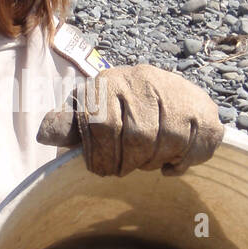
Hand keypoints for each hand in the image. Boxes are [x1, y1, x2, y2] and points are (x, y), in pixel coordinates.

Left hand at [36, 64, 223, 176]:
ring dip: (155, 161)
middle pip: (139, 137)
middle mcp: (144, 80)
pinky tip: (173, 160)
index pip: (103, 126)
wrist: (159, 90)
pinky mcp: (203, 109)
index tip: (102, 168)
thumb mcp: (85, 113)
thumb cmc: (114, 109)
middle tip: (127, 165)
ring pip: (169, 142)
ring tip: (148, 158)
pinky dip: (185, 161)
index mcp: (109, 83)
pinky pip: (197, 145)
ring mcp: (177, 92)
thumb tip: (43, 134)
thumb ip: (68, 126)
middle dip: (129, 162)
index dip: (102, 158)